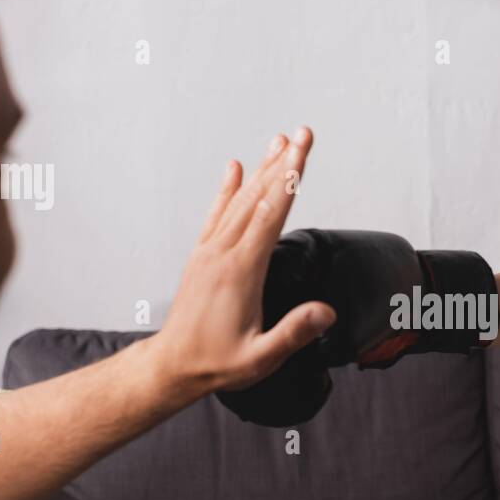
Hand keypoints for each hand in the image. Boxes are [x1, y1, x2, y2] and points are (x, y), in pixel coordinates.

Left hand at [147, 127, 335, 401]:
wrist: (173, 365)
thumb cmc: (216, 361)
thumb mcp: (260, 357)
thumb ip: (293, 333)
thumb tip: (326, 312)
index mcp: (241, 271)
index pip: (271, 214)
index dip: (290, 180)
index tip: (303, 152)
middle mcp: (223, 253)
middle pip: (258, 196)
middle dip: (283, 163)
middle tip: (302, 134)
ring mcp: (210, 251)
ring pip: (239, 200)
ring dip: (262, 169)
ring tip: (280, 142)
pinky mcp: (202, 256)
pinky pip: (217, 213)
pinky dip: (228, 188)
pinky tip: (235, 169)